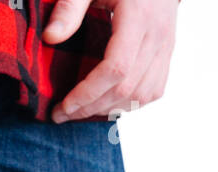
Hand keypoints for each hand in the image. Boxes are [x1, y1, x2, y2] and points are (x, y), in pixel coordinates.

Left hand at [44, 0, 178, 123]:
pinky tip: (107, 102)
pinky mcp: (167, 52)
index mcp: (139, 16)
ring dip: (109, 109)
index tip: (64, 106)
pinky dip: (129, 103)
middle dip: (91, 108)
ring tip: (82, 111)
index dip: (88, 94)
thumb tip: (50, 38)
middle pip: (126, 88)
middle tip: (64, 114)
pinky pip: (152, 90)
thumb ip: (70, 8)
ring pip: (141, 95)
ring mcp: (166, 45)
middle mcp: (157, 34)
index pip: (115, 69)